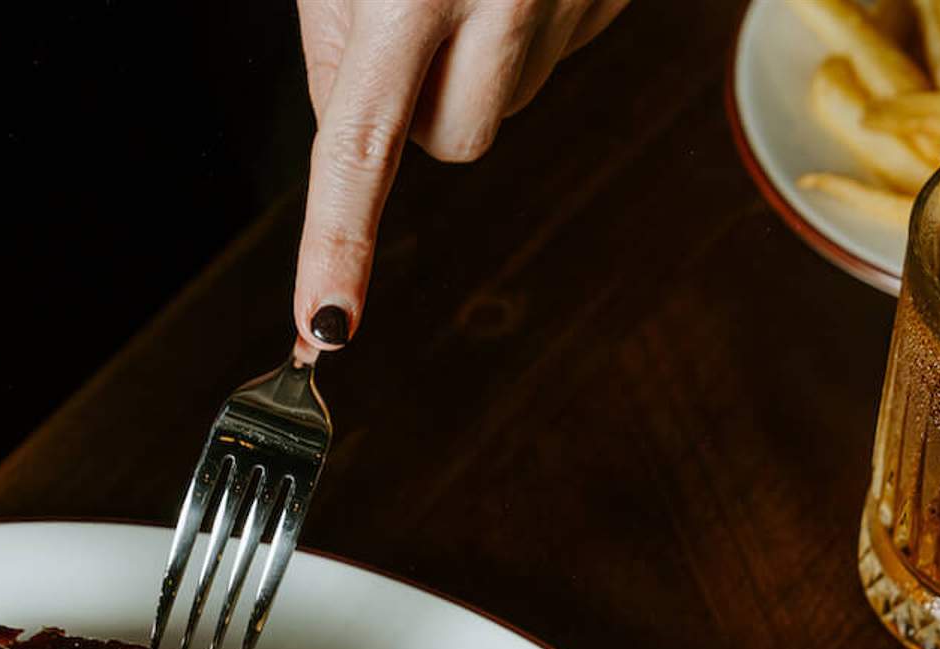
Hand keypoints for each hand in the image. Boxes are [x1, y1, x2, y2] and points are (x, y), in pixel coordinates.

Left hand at [291, 0, 631, 350]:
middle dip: (423, 111)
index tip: (327, 325)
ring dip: (475, 68)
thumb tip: (356, 159)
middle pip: (455, 143)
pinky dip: (524, 32)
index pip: (363, 149)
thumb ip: (338, 62)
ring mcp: (569, 2)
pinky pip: (554, 59)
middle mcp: (500, 0)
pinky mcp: (612, 0)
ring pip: (505, 106)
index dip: (339, 245)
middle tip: (409, 31)